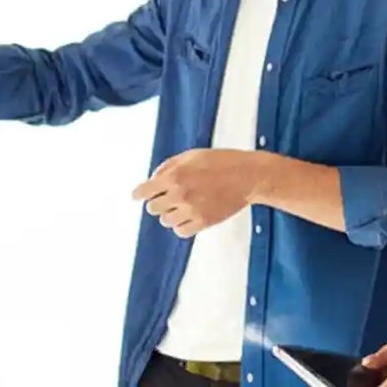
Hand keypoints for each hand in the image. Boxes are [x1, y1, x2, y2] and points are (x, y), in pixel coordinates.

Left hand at [130, 149, 267, 237]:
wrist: (248, 176)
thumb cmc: (221, 161)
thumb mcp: (191, 155)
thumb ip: (169, 166)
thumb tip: (154, 179)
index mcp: (175, 175)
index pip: (144, 191)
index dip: (139, 194)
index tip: (138, 196)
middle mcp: (180, 194)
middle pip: (153, 208)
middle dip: (158, 201)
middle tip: (168, 197)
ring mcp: (191, 210)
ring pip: (166, 221)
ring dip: (171, 213)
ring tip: (184, 205)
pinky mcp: (204, 222)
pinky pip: (181, 231)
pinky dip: (182, 225)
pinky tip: (189, 216)